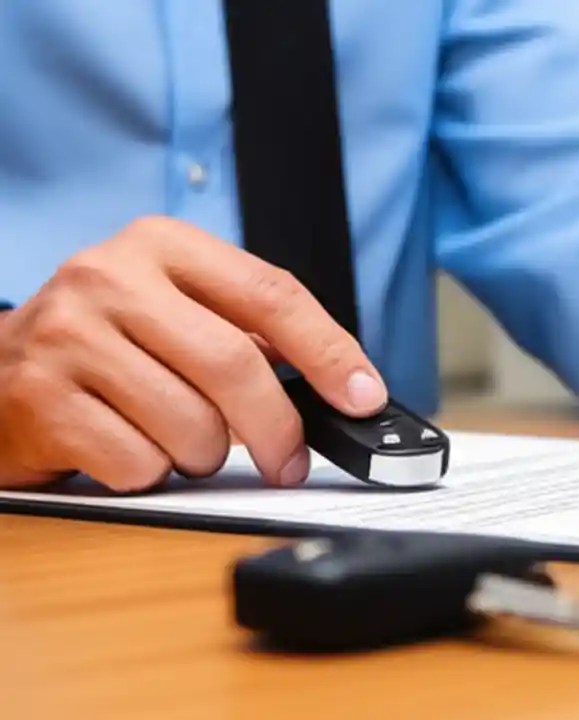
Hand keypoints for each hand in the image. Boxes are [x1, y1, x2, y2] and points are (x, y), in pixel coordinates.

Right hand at [0, 216, 386, 490]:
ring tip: (178, 439)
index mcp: (162, 245)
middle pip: (236, 366)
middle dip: (279, 430)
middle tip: (291, 462)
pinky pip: (139, 463)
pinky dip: (151, 474)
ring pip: (191, 425)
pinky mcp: (38, 398)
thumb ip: (252, 335)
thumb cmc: (109, 346)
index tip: (365, 398)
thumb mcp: (177, 312)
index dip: (330, 352)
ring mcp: (68, 335)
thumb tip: (347, 388)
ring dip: (205, 454)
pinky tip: (127, 448)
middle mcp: (109, 277)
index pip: (272, 294)